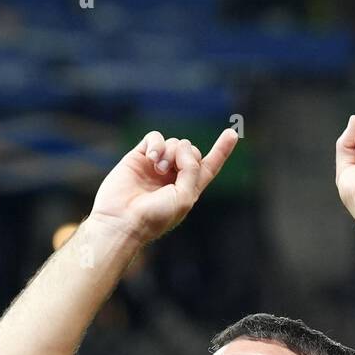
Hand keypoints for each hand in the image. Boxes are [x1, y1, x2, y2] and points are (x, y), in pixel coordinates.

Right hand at [88, 128, 239, 245]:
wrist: (122, 220)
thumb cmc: (154, 217)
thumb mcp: (184, 197)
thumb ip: (192, 170)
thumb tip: (182, 148)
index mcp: (188, 190)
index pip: (209, 167)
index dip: (221, 151)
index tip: (232, 134)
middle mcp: (173, 177)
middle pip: (191, 151)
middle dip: (186, 155)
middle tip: (172, 171)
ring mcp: (156, 166)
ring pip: (174, 143)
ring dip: (170, 153)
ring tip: (158, 169)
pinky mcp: (139, 157)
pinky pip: (155, 138)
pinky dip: (156, 144)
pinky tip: (151, 158)